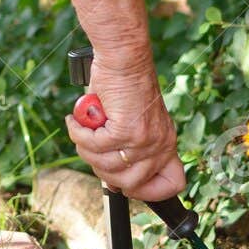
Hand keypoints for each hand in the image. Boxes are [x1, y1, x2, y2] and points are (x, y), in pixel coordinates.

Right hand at [64, 55, 185, 202]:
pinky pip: (94, 146)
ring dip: (86, 149)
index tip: (124, 183)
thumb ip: (128, 149)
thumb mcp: (133, 121)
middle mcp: (160, 144)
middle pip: (129, 185)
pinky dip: (79, 133)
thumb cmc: (123, 85)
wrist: (124, 57)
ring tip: (81, 129)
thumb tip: (112, 179)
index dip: (148, 191)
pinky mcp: (125, 130)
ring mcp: (144, 140)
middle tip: (91, 147)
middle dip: (102, 169)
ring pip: (106, 167)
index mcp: (166, 142)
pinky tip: (76, 120)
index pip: (172, 184)